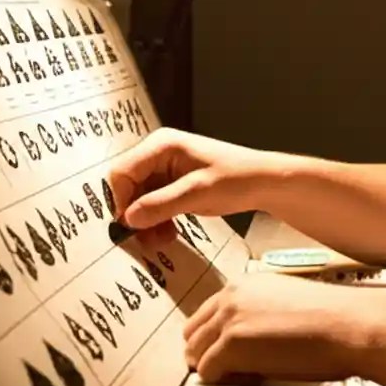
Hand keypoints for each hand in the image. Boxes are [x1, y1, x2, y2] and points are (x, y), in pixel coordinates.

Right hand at [107, 127, 274, 244]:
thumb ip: (161, 204)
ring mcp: (165, 169)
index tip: (131, 226)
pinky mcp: (173, 184)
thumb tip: (128, 219)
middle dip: (135, 214)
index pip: (122, 172)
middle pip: (128, 186)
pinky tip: (168, 234)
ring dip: (146, 221)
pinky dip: (157, 219)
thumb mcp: (197, 193)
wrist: (264, 183)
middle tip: (146, 240)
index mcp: (161, 145)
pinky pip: (154, 203)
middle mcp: (158, 153)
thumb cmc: (236, 180)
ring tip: (161, 240)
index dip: (120, 200)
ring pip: (140, 198)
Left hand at [184, 273, 382, 382]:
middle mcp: (231, 296)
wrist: (347, 325)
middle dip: (201, 351)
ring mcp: (228, 320)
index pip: (209, 311)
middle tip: (218, 369)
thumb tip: (254, 337)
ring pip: (195, 351)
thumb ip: (261, 313)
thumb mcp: (287, 303)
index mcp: (245, 283)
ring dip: (208, 367)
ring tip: (227, 379)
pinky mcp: (231, 346)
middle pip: (193, 330)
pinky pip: (208, 370)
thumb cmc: (332, 316)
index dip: (212, 334)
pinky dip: (218, 381)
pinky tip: (238, 383)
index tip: (221, 349)